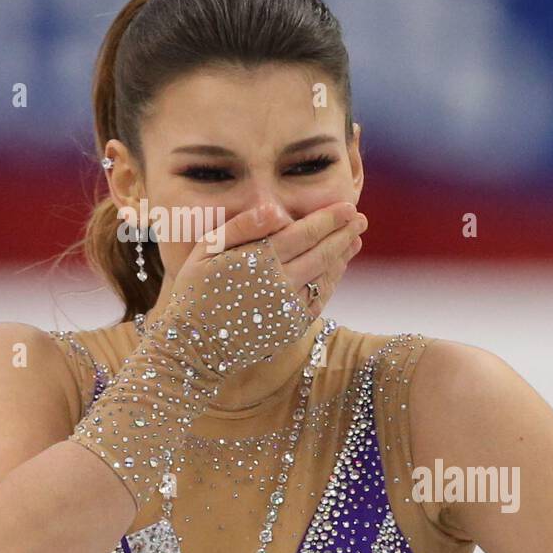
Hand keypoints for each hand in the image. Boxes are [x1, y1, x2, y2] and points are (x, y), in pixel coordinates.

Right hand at [152, 202, 363, 373]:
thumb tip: (278, 210)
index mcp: (259, 260)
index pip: (304, 232)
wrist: (191, 346)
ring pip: (324, 277)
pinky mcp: (290, 328)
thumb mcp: (206, 250)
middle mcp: (279, 284)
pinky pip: (318, 300)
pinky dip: (330, 282)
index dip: (329, 219)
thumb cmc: (194, 291)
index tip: (348, 206)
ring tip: (355, 240)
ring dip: (342, 257)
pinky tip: (335, 270)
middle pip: (321, 253)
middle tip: (360, 218)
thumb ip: (242, 226)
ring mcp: (287, 309)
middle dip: (344, 233)